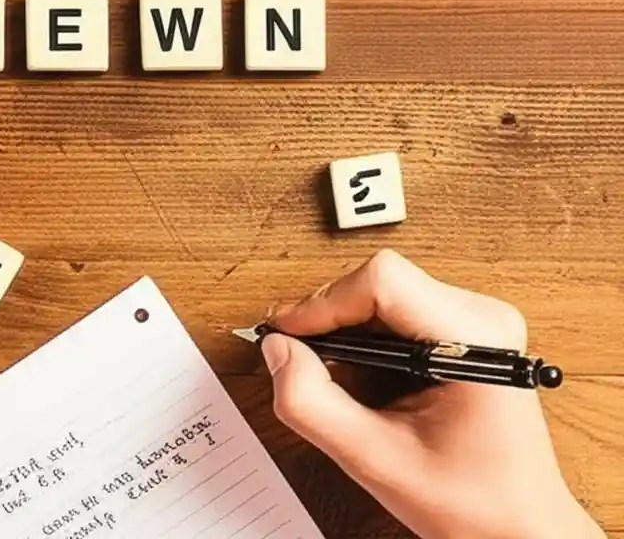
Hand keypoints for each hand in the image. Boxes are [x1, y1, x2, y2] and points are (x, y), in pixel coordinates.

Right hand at [261, 250, 603, 538]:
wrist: (518, 524)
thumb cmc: (472, 501)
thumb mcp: (376, 460)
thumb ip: (312, 404)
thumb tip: (277, 351)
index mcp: (477, 339)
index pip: (382, 280)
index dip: (322, 302)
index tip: (285, 333)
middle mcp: (483, 317)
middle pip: (378, 280)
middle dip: (327, 316)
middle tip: (293, 355)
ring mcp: (477, 320)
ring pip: (382, 290)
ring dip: (342, 325)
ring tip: (322, 368)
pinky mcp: (464, 330)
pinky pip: (395, 308)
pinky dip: (360, 333)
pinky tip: (352, 370)